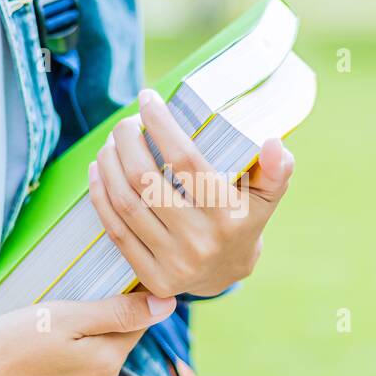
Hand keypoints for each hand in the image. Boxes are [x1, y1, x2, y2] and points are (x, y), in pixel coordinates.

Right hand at [0, 293, 175, 375]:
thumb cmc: (8, 344)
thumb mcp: (63, 317)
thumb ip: (118, 312)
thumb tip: (168, 304)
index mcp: (107, 363)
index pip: (133, 324)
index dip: (117, 303)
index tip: (94, 291)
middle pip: (112, 348)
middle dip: (94, 331)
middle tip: (55, 316)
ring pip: (92, 371)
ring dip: (78, 356)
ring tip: (40, 343)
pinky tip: (33, 368)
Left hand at [87, 88, 294, 298]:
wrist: (227, 274)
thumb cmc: (243, 220)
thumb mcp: (267, 195)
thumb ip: (276, 169)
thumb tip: (274, 142)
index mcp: (228, 216)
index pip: (186, 161)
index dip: (162, 126)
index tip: (147, 99)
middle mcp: (199, 242)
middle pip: (146, 180)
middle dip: (127, 142)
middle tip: (125, 122)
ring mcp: (173, 263)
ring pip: (126, 203)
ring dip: (110, 165)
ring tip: (110, 142)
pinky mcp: (151, 276)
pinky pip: (116, 230)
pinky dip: (101, 196)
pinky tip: (99, 170)